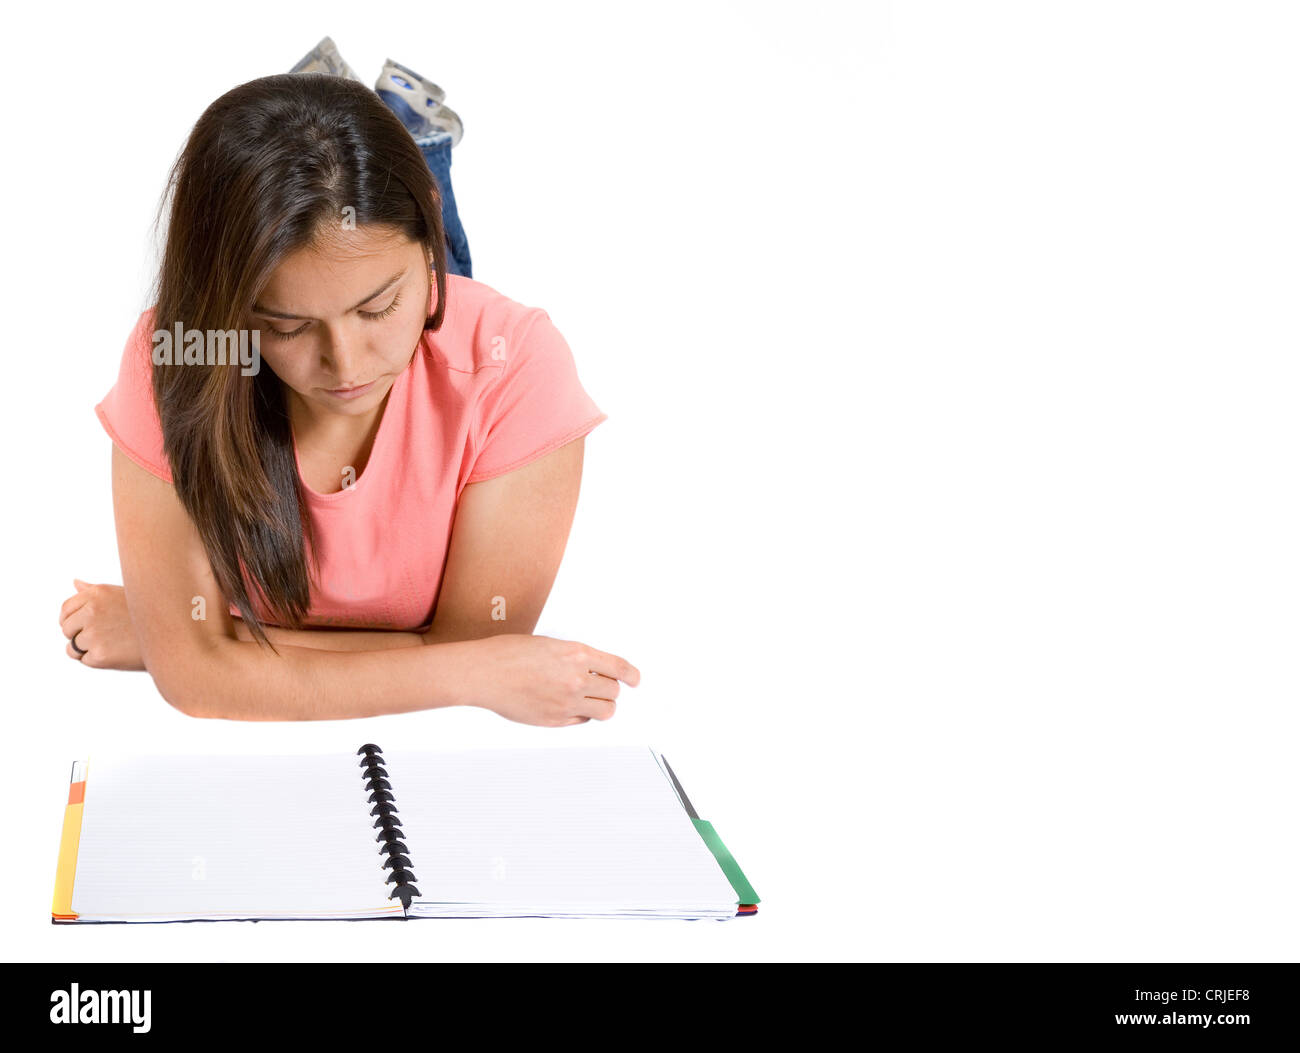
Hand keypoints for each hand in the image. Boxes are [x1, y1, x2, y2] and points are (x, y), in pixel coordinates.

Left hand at [58, 579, 145, 670]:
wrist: (173, 638)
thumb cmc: (146, 615)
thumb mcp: (122, 594)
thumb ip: (95, 591)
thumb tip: (75, 582)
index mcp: (97, 593)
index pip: (65, 609)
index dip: (73, 620)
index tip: (87, 626)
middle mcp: (92, 611)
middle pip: (66, 628)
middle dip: (79, 635)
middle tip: (106, 636)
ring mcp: (95, 633)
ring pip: (72, 647)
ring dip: (88, 649)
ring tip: (114, 645)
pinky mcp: (100, 654)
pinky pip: (85, 660)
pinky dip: (97, 660)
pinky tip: (118, 653)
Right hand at [459, 634, 640, 726]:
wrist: (483, 672)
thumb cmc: (509, 654)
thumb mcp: (550, 645)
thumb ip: (575, 657)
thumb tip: (593, 669)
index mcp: (577, 654)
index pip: (619, 667)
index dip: (631, 675)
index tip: (635, 679)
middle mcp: (576, 679)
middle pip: (614, 691)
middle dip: (611, 688)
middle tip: (602, 686)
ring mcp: (566, 703)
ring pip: (605, 711)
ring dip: (602, 705)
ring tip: (590, 700)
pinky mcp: (554, 721)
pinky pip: (582, 722)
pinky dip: (581, 716)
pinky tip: (569, 707)